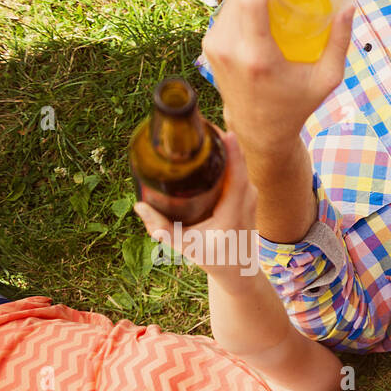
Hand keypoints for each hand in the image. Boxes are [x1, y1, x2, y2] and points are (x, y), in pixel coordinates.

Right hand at [134, 130, 257, 276]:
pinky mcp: (249, 193)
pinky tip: (213, 141)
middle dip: (223, 140)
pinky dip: (230, 153)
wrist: (238, 268)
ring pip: (241, 163)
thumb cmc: (212, 258)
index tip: (224, 133)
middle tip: (200, 122)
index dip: (233, 154)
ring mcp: (250, 196)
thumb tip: (140, 205)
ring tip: (202, 127)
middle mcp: (247, 201)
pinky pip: (241, 168)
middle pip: (239, 163)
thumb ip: (161, 228)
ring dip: (225, 145)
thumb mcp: (184, 246)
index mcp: (233, 214)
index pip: (237, 178)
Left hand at [201, 0, 353, 152]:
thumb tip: (350, 6)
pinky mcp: (210, 46)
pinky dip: (243, 0)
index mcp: (257, 57)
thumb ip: (340, 43)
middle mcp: (230, 48)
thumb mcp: (326, 79)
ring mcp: (215, 46)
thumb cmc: (296, 106)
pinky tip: (261, 0)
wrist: (259, 132)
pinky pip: (226, 10)